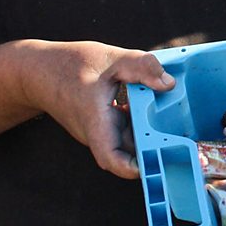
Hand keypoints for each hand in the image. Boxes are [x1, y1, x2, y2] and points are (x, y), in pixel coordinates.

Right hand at [16, 40, 174, 178]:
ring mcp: (100, 130)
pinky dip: (143, 124)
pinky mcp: (102, 124)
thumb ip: (141, 67)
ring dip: (152, 138)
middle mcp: (98, 132)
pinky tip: (160, 109)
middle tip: (188, 150)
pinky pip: (125, 130)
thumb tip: (169, 83)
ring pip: (129, 141)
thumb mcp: (111, 58)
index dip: (134, 168)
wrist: (38, 70)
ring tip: (181, 132)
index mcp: (96, 122)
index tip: (160, 164)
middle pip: (128, 153)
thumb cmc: (68, 64)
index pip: (112, 158)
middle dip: (156, 153)